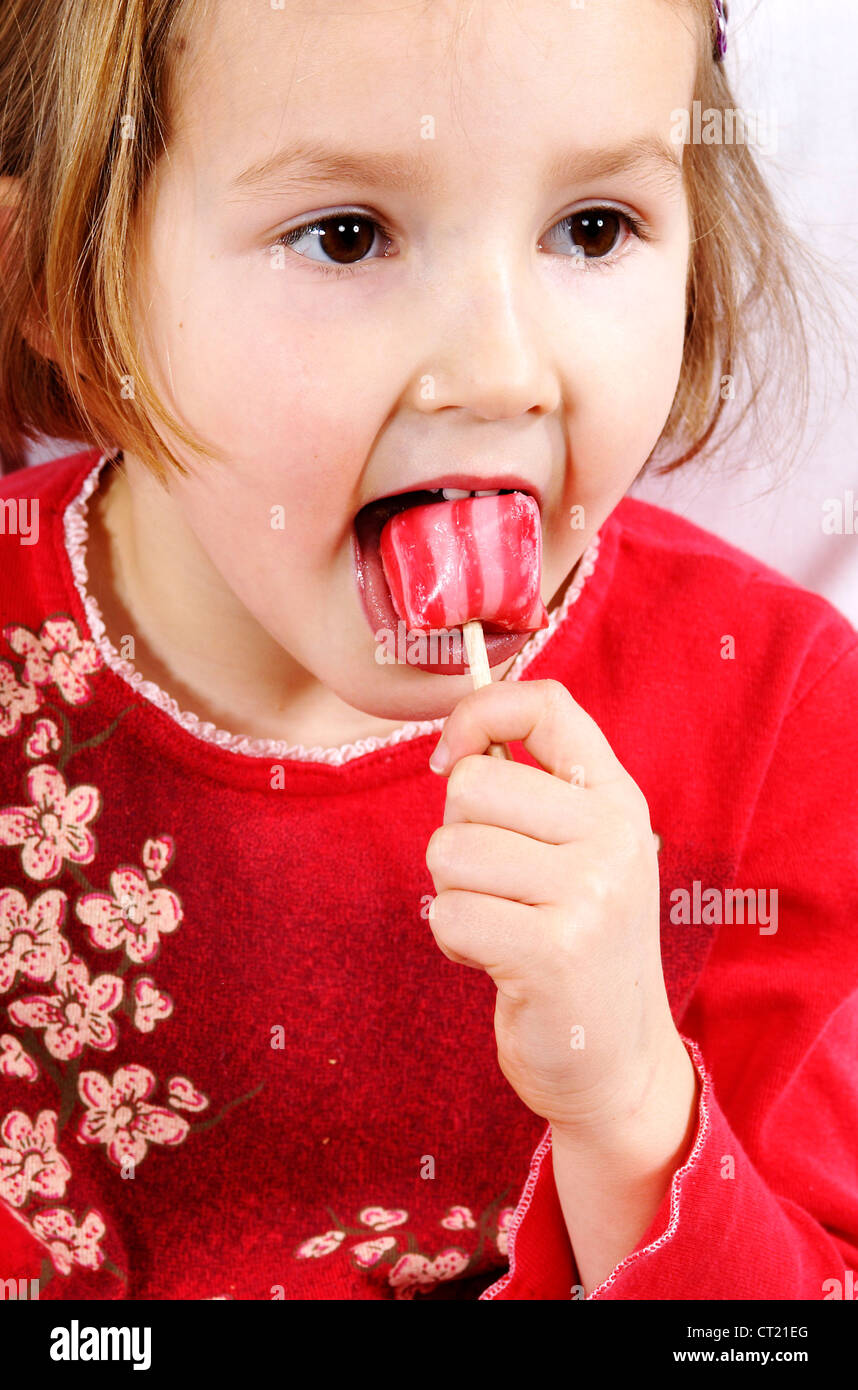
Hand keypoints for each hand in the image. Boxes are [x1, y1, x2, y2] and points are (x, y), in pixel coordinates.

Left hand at [425, 678, 681, 1139]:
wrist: (618, 1063)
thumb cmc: (577, 945)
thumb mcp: (582, 853)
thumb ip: (535, 793)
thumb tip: (451, 750)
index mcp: (618, 799)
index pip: (544, 704)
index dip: (477, 714)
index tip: (450, 760)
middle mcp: (614, 836)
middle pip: (470, 785)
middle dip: (458, 839)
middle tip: (500, 888)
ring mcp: (589, 894)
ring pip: (449, 851)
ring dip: (455, 896)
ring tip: (503, 926)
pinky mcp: (553, 951)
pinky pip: (448, 914)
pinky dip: (454, 941)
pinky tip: (497, 961)